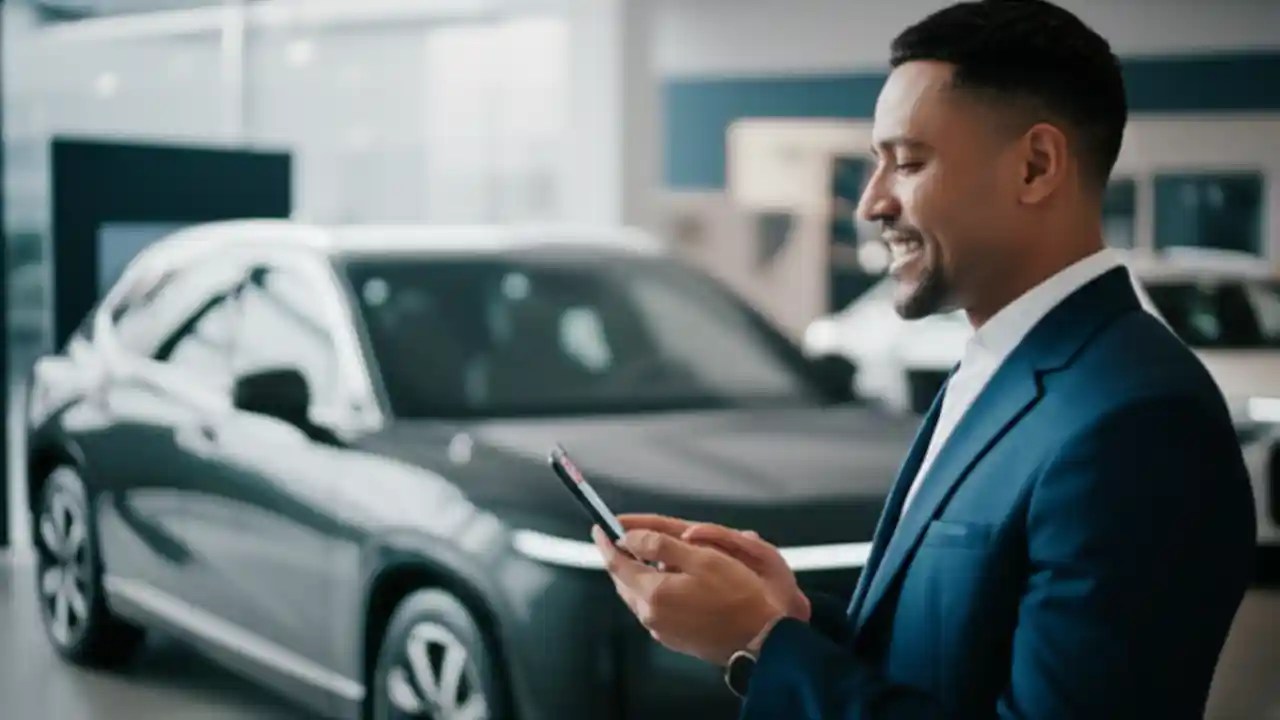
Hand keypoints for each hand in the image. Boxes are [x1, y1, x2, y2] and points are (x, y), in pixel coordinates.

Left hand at [618, 514, 810, 623]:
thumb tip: (628, 538)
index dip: (606, 543)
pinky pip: (652, 609)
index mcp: (654, 592)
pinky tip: (669, 581)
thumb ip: (659, 545)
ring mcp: (660, 629)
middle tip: (621, 538)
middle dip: (620, 558)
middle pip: (623, 581)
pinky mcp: (672, 638)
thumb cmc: (737, 596)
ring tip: (647, 556)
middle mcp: (650, 614)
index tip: (600, 528)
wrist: (758, 639)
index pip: (616, 563)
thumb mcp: (701, 558)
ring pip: (637, 595)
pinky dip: (651, 591)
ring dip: (636, 574)